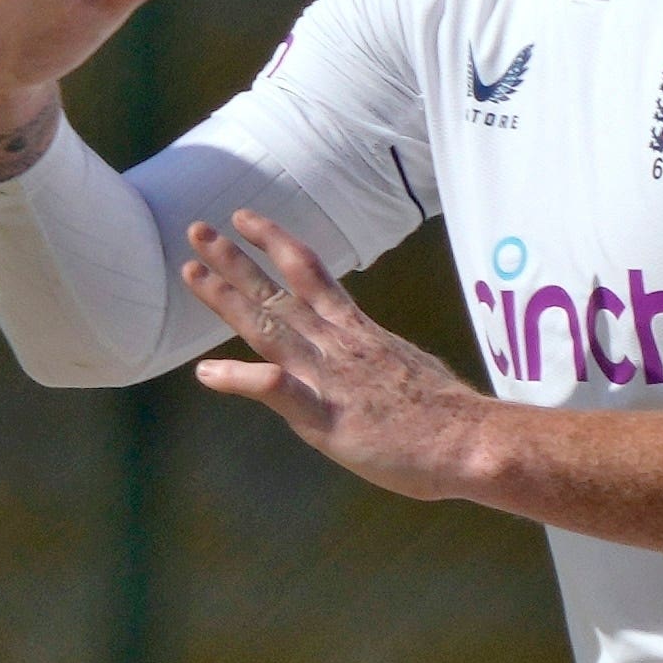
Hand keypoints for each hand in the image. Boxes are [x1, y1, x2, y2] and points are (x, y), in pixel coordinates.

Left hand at [182, 209, 494, 502]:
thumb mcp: (408, 369)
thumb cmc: (449, 418)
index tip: (245, 219)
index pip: (312, 273)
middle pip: (280, 291)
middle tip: (197, 230)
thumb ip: (378, 359)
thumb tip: (372, 360)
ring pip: (271, 327)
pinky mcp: (327, 418)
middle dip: (236, 259)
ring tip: (191, 272)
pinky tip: (207, 373)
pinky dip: (241, 379)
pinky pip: (277, 392)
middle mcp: (339, 345)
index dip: (275, 242)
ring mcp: (330, 378)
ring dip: (227, 298)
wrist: (471, 442)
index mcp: (359, 332)